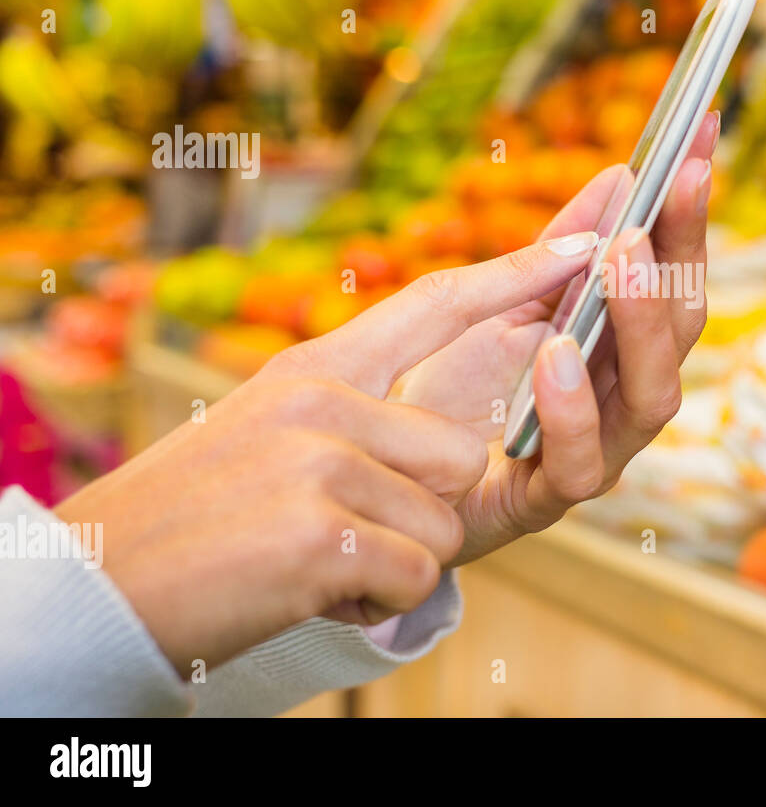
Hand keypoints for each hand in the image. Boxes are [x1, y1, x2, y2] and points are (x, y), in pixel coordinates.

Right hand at [55, 234, 598, 672]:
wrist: (108, 582)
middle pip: (462, 453)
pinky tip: (305, 585)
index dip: (521, 272)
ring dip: (393, 557)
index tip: (591, 234)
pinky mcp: (321, 533)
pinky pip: (415, 573)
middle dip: (423, 507)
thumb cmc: (205, 512)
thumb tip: (465, 435)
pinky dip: (372, 597)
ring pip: (444, 521)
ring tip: (312, 556)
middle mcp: (321, 399)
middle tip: (339, 521)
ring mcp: (320, 461)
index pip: (439, 301)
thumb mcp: (277, 428)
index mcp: (318, 367)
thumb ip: (366, 408)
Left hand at [400, 111, 718, 563]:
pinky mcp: (541, 499)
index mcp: (609, 346)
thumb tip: (618, 177)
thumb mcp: (488, 300)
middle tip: (671, 192)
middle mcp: (614, 396)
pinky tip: (555, 354)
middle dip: (678, 257)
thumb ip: (548, 251)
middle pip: (678, 331)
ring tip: (621, 260)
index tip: (701, 137)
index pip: (670, 275)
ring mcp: (588, 449)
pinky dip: (573, 409)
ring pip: (652, 398)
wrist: (370, 477)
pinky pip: (579, 463)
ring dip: (640, 324)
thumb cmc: (437, 388)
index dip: (688, 211)